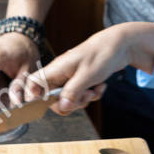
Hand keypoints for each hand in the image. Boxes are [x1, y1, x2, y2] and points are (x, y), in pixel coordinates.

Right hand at [18, 22, 153, 114]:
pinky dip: (92, 94)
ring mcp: (70, 78)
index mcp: (56, 69)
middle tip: (85, 96)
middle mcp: (60, 74)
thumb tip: (62, 107)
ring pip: (69, 99)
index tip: (49, 103)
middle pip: (53, 99)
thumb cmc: (101, 55)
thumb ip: (72, 92)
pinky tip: (101, 86)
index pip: (33, 83)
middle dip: (70, 103)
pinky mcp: (81, 81)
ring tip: (94, 90)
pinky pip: (81, 96)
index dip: (34, 96)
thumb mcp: (87, 75)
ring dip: (83, 99)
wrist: (120, 45)